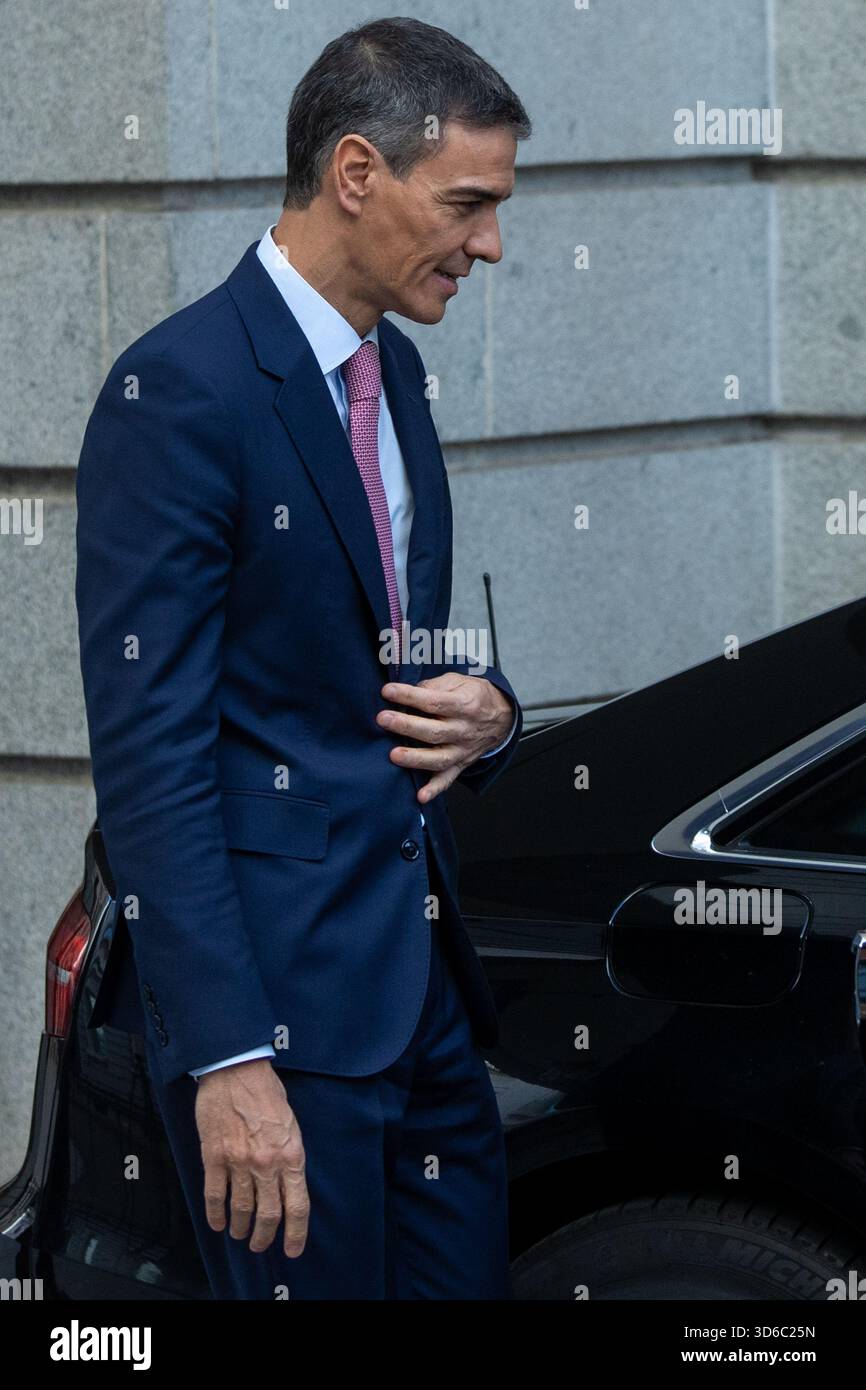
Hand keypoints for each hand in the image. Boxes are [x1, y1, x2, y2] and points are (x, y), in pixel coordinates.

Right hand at [194, 1058, 308, 1256]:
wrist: (236, 1070)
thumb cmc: (266, 1093)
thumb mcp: (291, 1124)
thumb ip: (289, 1155)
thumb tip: (286, 1183)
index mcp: (291, 1155)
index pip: (297, 1206)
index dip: (296, 1234)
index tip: (292, 1249)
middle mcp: (267, 1164)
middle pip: (268, 1215)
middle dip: (264, 1237)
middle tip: (260, 1245)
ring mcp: (239, 1162)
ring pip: (241, 1209)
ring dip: (241, 1228)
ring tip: (240, 1234)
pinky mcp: (214, 1157)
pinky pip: (215, 1195)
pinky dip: (215, 1214)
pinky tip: (217, 1223)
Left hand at [377, 673, 513, 803]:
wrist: (502, 717)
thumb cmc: (475, 696)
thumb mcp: (460, 681)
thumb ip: (435, 685)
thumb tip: (410, 691)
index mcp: (464, 704)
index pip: (434, 701)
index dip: (409, 696)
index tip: (387, 691)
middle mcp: (464, 729)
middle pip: (434, 731)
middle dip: (406, 726)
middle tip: (383, 719)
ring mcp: (462, 750)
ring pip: (438, 758)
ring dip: (415, 758)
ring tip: (393, 755)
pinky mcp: (460, 764)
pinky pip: (448, 779)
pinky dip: (435, 789)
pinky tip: (420, 796)